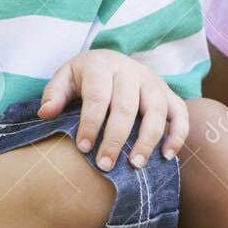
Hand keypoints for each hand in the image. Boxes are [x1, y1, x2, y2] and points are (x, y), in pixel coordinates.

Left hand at [38, 50, 187, 169]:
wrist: (115, 61)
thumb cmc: (86, 76)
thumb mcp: (66, 77)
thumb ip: (54, 93)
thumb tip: (46, 113)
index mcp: (103, 65)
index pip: (97, 96)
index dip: (90, 123)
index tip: (83, 148)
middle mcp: (131, 72)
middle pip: (126, 107)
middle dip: (115, 138)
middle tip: (105, 165)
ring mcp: (154, 83)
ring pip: (156, 111)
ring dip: (147, 140)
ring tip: (135, 165)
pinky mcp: (170, 94)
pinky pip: (180, 114)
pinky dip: (177, 135)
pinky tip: (166, 156)